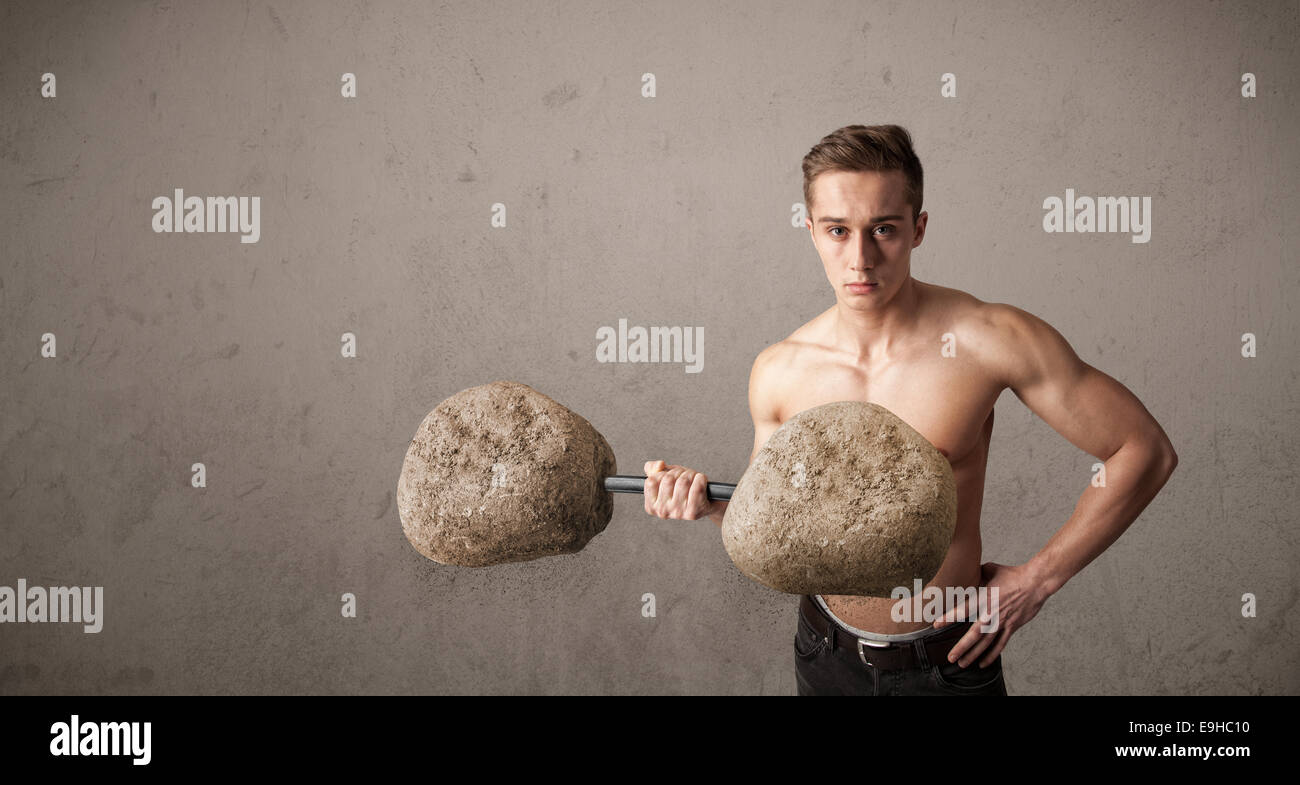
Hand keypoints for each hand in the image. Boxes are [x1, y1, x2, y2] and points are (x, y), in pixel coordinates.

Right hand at [643, 460, 713, 519]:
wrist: (705, 503)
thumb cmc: (682, 489)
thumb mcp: (664, 476)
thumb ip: (652, 468)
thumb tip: (659, 466)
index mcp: (651, 506)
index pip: (651, 480)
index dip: (663, 473)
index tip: (670, 477)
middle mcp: (662, 512)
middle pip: (668, 479)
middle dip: (679, 472)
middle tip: (684, 476)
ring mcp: (677, 513)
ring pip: (683, 481)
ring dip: (691, 474)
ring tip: (693, 478)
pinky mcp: (693, 513)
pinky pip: (697, 487)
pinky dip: (701, 479)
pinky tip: (701, 481)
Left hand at [933, 561, 1050, 667]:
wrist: (1035, 582)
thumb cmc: (1013, 574)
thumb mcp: (991, 569)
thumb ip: (978, 572)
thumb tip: (970, 570)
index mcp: (984, 598)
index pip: (963, 610)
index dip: (949, 618)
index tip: (936, 625)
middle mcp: (992, 612)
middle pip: (974, 633)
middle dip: (961, 647)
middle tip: (950, 657)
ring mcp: (1003, 621)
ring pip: (986, 642)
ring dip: (973, 654)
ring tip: (962, 663)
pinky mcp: (1012, 627)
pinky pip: (1001, 644)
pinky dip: (992, 655)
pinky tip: (983, 663)